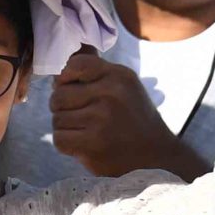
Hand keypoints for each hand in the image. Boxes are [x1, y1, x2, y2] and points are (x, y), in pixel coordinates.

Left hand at [49, 49, 202, 179]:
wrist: (156, 156)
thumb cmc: (135, 118)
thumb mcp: (124, 86)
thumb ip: (96, 71)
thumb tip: (66, 58)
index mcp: (118, 76)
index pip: (75, 65)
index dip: (64, 79)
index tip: (70, 89)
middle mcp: (110, 94)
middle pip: (58, 95)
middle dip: (62, 107)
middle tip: (78, 115)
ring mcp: (101, 120)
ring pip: (57, 119)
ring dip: (66, 127)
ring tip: (85, 131)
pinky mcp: (93, 144)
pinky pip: (59, 139)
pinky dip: (67, 144)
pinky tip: (82, 144)